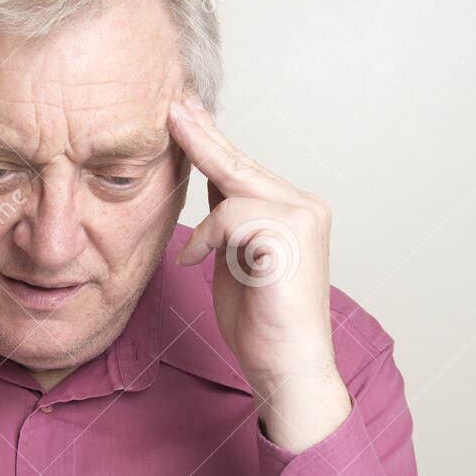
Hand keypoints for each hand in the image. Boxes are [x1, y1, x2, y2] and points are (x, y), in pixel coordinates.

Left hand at [167, 92, 351, 450]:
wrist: (287, 369)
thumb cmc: (261, 324)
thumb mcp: (234, 262)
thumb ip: (227, 224)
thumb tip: (209, 189)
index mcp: (292, 209)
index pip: (243, 168)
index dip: (211, 142)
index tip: (183, 114)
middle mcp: (304, 206)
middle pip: (240, 164)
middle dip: (201, 136)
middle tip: (172, 106)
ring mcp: (303, 217)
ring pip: (237, 184)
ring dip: (206, 219)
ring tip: (193, 252)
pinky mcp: (291, 235)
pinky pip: (233, 215)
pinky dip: (209, 236)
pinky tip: (197, 262)